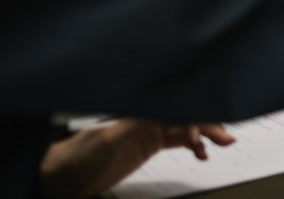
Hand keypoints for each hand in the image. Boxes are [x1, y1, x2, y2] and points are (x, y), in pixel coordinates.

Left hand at [40, 119, 234, 198]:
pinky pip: (178, 140)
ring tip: (222, 143)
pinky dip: (194, 145)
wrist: (57, 180)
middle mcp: (145, 115)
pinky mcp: (147, 144)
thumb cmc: (72, 158)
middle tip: (225, 136)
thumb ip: (136, 123)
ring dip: (205, 133)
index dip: (194, 110)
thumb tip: (166, 109)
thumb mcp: (106, 140)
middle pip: (184, 113)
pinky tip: (202, 153)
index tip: (212, 118)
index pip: (174, 103)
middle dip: (207, 121)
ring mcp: (147, 130)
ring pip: (186, 126)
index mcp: (136, 109)